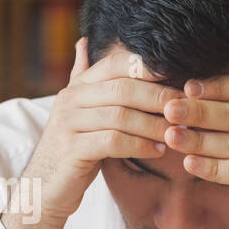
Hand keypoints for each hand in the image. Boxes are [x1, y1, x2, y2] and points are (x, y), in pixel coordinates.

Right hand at [2, 39, 174, 228]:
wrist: (43, 187)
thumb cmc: (72, 149)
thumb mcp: (79, 111)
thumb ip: (84, 79)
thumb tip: (85, 41)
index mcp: (76, 88)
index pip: (115, 65)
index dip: (148, 68)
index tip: (177, 79)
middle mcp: (70, 100)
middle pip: (122, 89)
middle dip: (158, 97)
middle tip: (186, 108)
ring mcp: (68, 124)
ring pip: (120, 116)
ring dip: (153, 124)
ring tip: (176, 132)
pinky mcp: (72, 150)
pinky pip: (113, 141)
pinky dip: (140, 145)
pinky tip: (158, 150)